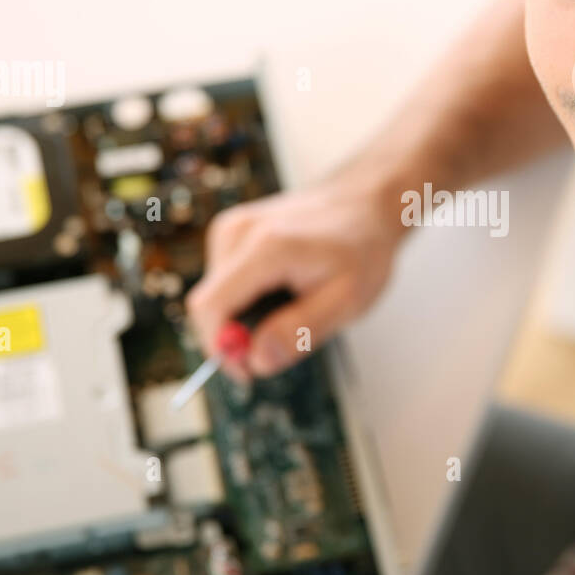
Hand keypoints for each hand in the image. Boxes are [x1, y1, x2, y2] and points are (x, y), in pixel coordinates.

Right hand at [185, 171, 403, 377]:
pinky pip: (225, 281)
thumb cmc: (362, 247)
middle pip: (210, 304)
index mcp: (266, 248)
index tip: (246, 373)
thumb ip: (299, 332)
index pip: (210, 307)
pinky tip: (282, 286)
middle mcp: (239, 232)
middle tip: (282, 343)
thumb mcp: (345, 301)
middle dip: (237, 335)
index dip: (219, 349)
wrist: (364, 202)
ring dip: (246, 315)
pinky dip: (248, 296)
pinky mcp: (231, 230)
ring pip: (218, 296)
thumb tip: (256, 361)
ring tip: (293, 304)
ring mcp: (231, 227)